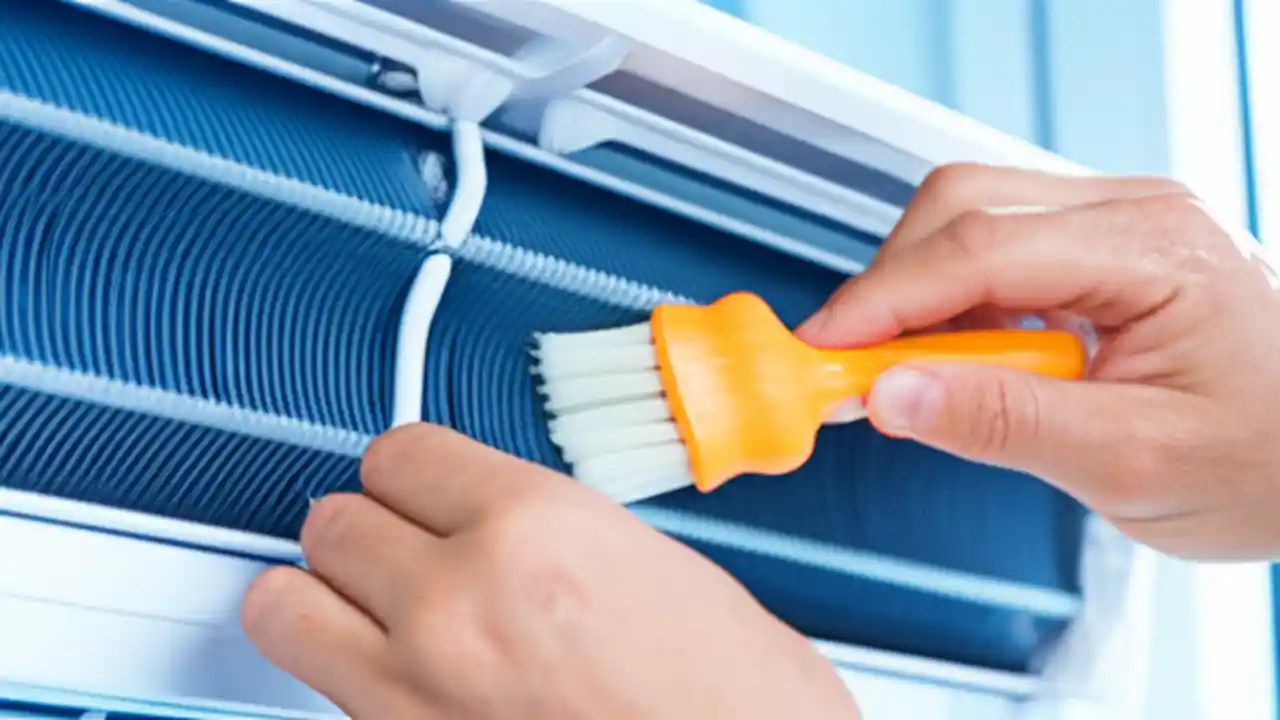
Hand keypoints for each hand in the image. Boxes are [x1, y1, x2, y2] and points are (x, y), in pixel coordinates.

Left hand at [241, 424, 858, 718]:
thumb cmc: (740, 703)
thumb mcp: (659, 568)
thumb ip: (553, 530)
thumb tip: (495, 520)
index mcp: (535, 530)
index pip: (398, 452)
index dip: (413, 469)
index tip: (421, 485)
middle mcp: (458, 606)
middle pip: (332, 520)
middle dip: (367, 527)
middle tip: (404, 546)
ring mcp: (415, 693)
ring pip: (283, 605)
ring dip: (323, 597)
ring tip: (368, 605)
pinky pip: (321, 692)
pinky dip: (344, 676)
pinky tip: (399, 676)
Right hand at [798, 163, 1279, 559]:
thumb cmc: (1266, 462)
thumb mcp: (1132, 463)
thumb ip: (1003, 424)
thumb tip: (891, 397)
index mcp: (1156, 250)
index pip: (980, 249)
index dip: (884, 300)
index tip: (825, 351)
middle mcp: (1135, 213)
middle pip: (963, 205)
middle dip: (892, 286)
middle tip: (855, 368)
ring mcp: (1119, 223)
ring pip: (969, 217)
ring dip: (921, 295)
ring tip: (921, 376)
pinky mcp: (1101, 248)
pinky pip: (995, 247)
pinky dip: (955, 302)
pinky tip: (965, 359)